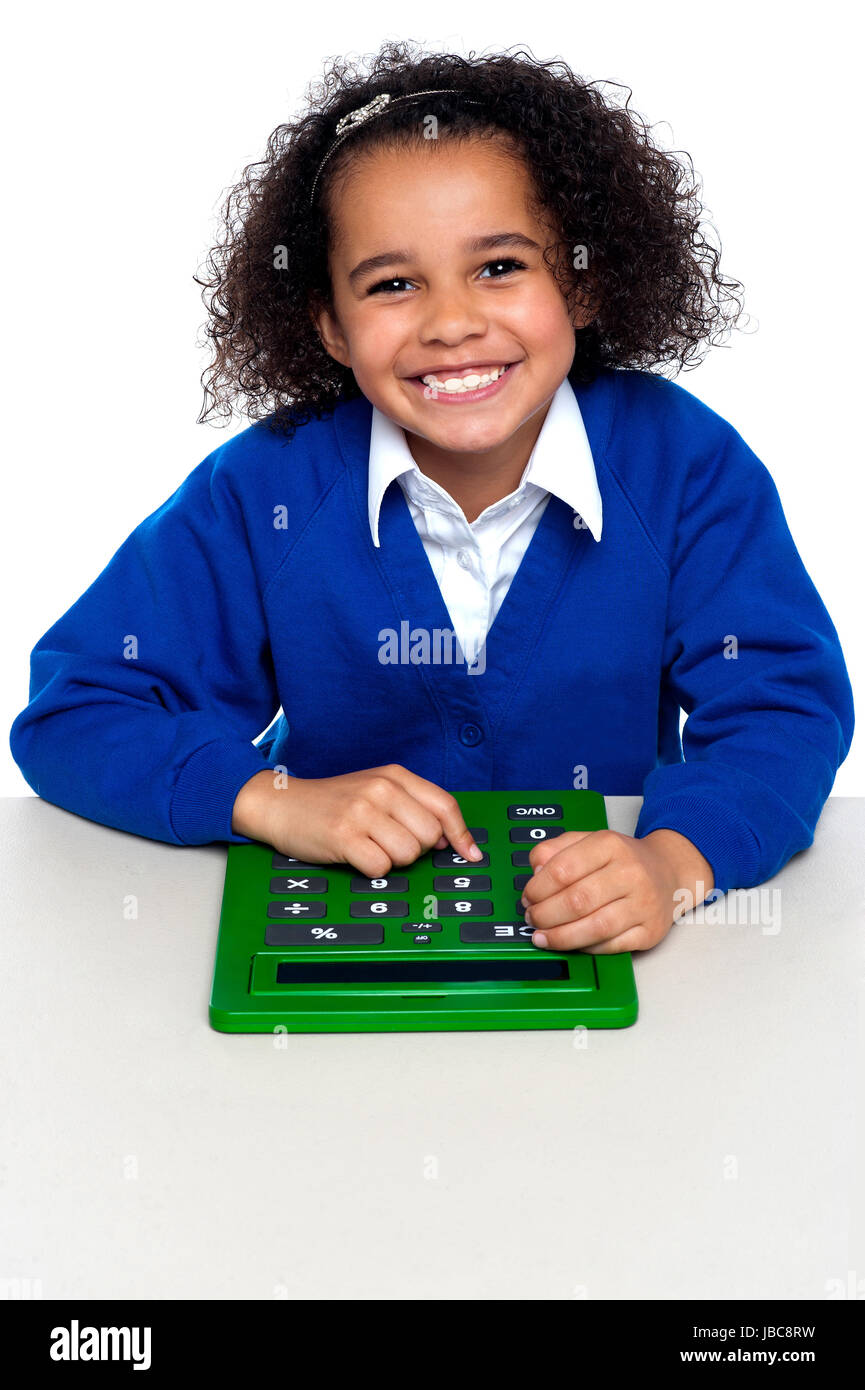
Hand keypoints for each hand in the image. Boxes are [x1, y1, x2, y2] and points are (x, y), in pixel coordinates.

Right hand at [232, 763, 482, 877]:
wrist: (281, 804)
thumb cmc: (332, 803)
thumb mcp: (375, 790)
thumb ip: (413, 807)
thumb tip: (449, 840)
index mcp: (394, 776)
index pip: (445, 805)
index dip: (461, 834)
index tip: (469, 854)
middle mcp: (381, 789)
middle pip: (429, 836)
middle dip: (415, 849)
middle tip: (388, 843)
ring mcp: (362, 811)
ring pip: (408, 855)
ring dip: (392, 861)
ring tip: (369, 847)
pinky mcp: (343, 836)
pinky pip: (381, 868)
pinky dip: (372, 870)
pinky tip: (356, 856)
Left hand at [520, 828, 714, 953]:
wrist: (668, 871)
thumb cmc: (623, 859)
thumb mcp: (587, 841)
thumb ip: (555, 849)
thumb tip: (535, 871)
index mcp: (610, 845)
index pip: (562, 870)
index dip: (537, 889)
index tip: (528, 897)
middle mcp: (631, 873)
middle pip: (576, 901)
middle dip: (545, 915)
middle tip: (532, 918)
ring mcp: (644, 904)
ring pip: (594, 928)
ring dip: (560, 937)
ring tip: (543, 937)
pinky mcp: (650, 931)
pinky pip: (611, 946)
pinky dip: (586, 948)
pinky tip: (572, 943)